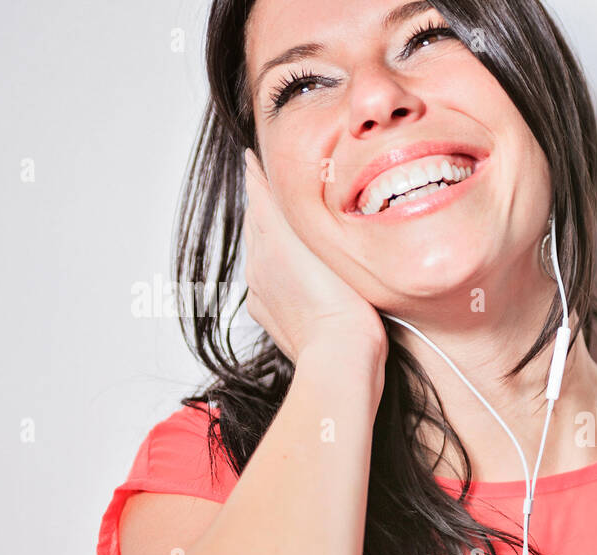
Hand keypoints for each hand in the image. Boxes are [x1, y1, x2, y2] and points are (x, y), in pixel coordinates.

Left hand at [242, 149, 386, 364]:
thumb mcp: (319, 241)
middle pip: (255, 222)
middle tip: (270, 183)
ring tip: (283, 223)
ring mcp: (261, 291)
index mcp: (271, 240)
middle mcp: (258, 264)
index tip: (252, 157)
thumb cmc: (343, 303)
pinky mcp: (269, 315)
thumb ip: (287, 207)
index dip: (257, 175)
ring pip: (258, 252)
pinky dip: (271, 269)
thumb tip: (260, 173)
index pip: (258, 196)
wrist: (339, 355)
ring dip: (266, 235)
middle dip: (261, 202)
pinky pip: (263, 283)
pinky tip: (290, 272)